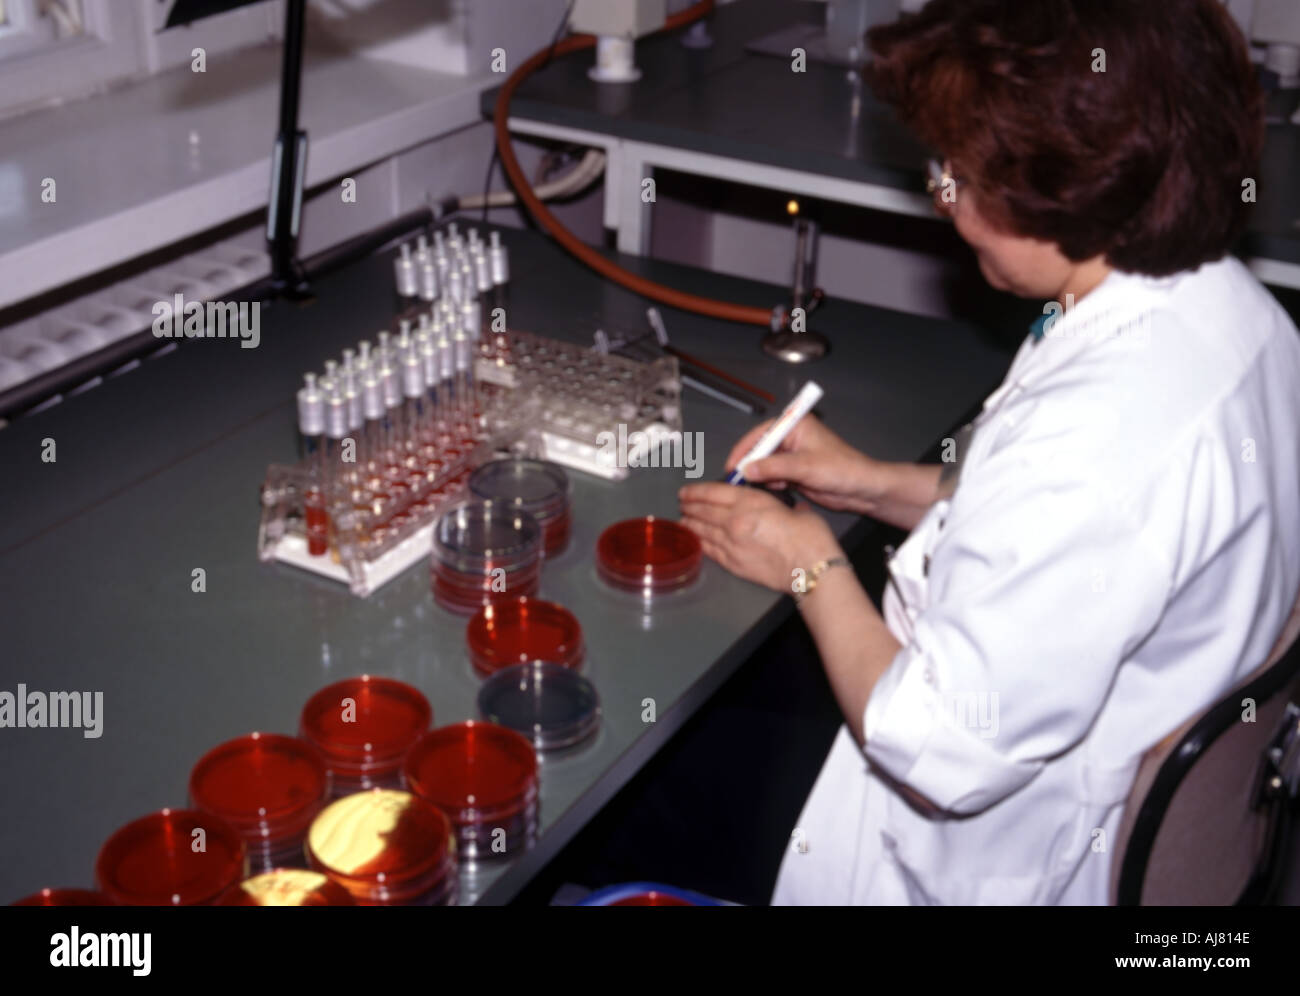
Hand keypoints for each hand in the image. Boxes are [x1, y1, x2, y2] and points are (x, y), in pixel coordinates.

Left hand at [679, 483, 841, 593]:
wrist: (810, 569)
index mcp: (750, 502)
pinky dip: (700, 544)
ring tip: (683, 522)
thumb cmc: (810, 539)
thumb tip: (789, 509)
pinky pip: (710, 550)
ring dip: (690, 525)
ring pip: (703, 531)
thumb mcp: (794, 509)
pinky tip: (696, 541)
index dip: (696, 491)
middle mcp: (735, 521)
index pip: (713, 492)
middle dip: (689, 507)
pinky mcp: (734, 563)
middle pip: (703, 511)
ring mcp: (731, 544)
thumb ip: (783, 506)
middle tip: (681, 504)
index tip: (687, 492)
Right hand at [726, 415, 880, 513]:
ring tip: (772, 485)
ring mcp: (792, 456)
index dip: (744, 450)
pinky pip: (773, 477)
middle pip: (760, 450)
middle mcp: (792, 438)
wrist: (862, 489)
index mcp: (795, 426)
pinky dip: (772, 484)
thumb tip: (747, 469)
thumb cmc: (843, 469)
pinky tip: (782, 489)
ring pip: (765, 466)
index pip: (761, 434)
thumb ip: (773, 467)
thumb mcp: (805, 466)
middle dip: (752, 466)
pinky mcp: (794, 472)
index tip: (733, 466)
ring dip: (764, 477)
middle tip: (740, 481)